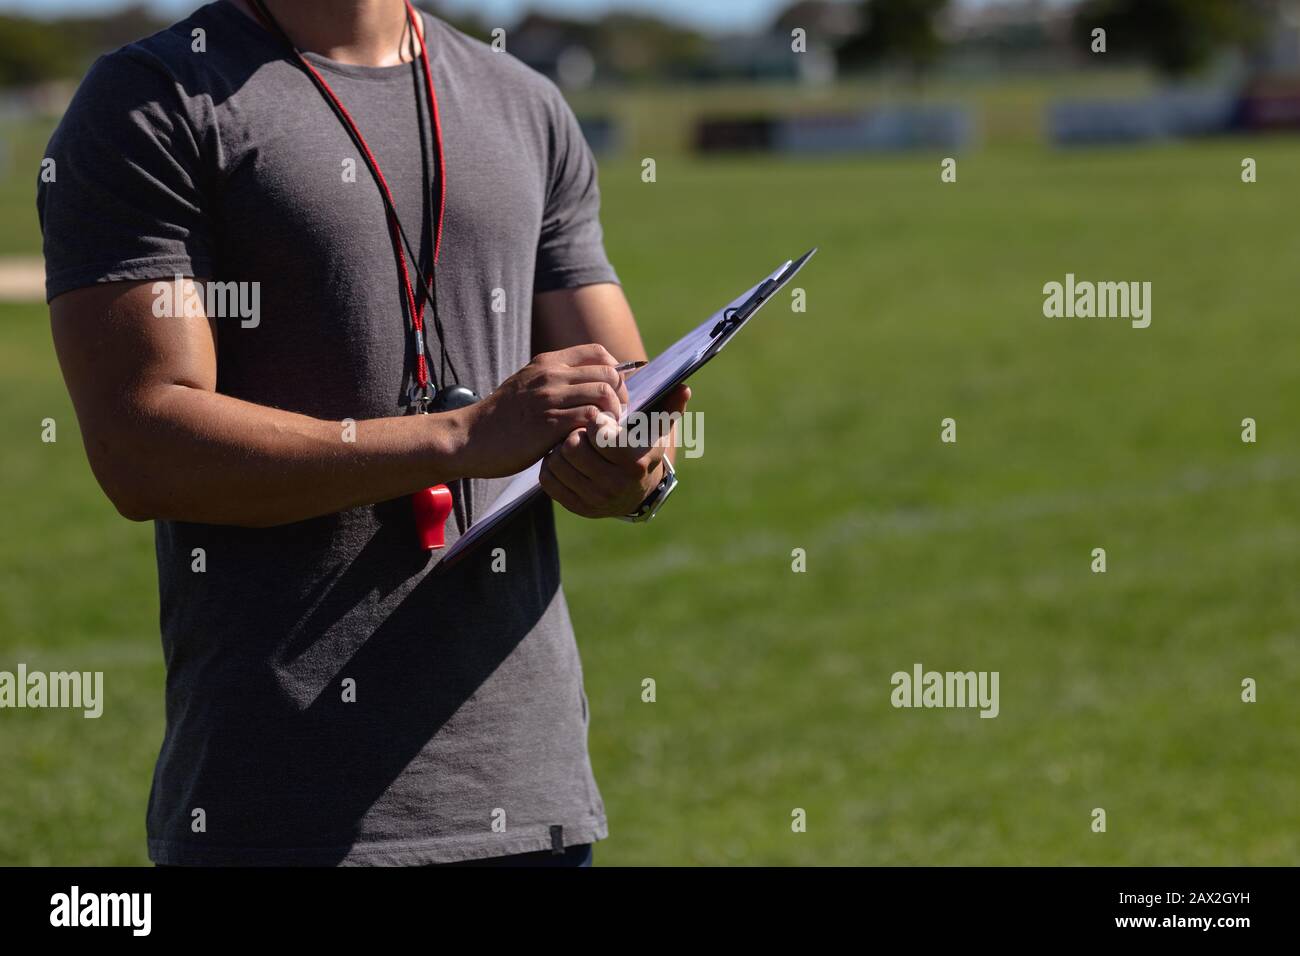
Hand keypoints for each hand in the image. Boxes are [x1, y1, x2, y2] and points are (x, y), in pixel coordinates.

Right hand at [450, 344, 626, 478]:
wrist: (469, 438)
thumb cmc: (501, 420)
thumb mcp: (527, 386)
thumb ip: (555, 382)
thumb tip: (589, 387)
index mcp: (547, 363)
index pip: (598, 353)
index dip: (616, 372)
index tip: (614, 394)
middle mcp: (551, 375)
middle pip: (608, 374)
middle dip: (621, 396)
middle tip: (616, 416)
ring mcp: (550, 398)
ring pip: (604, 394)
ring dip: (613, 414)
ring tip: (605, 429)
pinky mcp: (549, 423)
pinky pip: (591, 417)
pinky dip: (599, 429)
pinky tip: (591, 440)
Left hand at [541, 383, 689, 518]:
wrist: (635, 492)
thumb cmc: (642, 450)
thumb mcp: (657, 430)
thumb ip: (668, 407)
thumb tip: (683, 387)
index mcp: (634, 462)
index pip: (598, 433)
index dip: (595, 422)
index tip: (600, 420)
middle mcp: (614, 484)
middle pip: (572, 447)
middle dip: (575, 435)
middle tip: (581, 434)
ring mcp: (593, 499)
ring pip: (557, 462)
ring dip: (561, 450)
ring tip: (573, 446)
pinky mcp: (575, 507)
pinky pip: (548, 480)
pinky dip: (551, 467)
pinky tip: (565, 461)